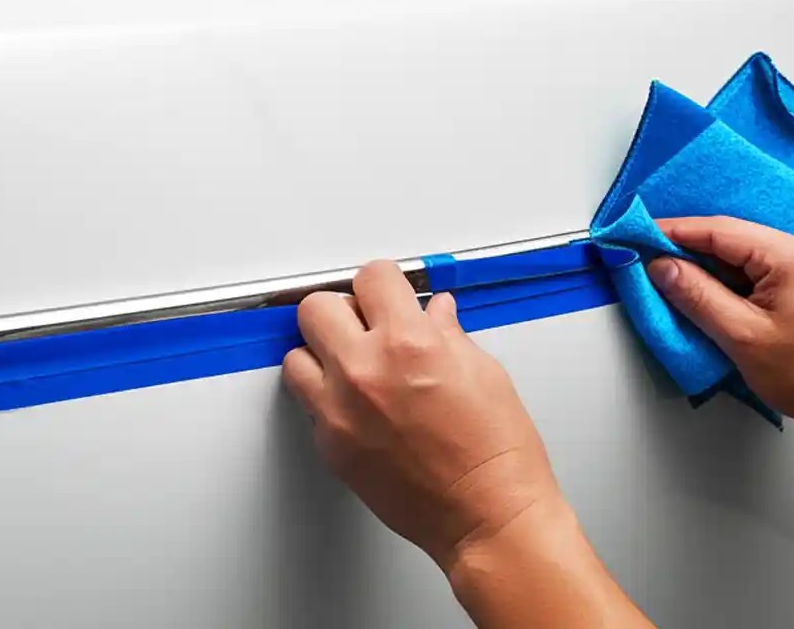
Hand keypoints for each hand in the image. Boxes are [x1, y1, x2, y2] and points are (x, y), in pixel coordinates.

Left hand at [282, 261, 562, 570]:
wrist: (487, 515)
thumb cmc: (495, 454)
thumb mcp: (484, 373)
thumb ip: (449, 335)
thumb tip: (435, 315)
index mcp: (410, 343)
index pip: (371, 278)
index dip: (383, 283)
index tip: (388, 293)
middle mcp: (366, 370)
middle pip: (317, 308)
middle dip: (344, 311)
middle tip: (365, 326)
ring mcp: (341, 410)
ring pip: (297, 355)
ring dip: (322, 354)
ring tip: (353, 366)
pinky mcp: (331, 445)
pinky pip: (309, 403)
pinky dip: (327, 397)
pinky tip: (358, 405)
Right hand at [647, 217, 793, 433]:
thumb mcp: (744, 339)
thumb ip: (698, 297)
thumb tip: (661, 267)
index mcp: (793, 255)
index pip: (720, 230)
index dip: (673, 232)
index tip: (637, 236)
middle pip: (733, 238)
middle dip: (688, 249)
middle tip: (646, 260)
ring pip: (745, 254)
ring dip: (709, 267)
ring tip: (671, 281)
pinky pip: (760, 268)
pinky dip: (732, 279)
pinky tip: (710, 293)